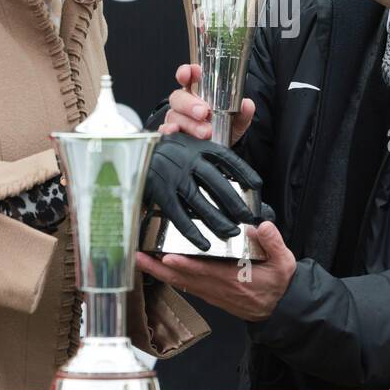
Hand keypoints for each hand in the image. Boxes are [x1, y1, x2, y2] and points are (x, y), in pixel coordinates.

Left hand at [136, 220, 295, 322]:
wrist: (281, 310)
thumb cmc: (280, 285)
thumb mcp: (285, 262)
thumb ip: (274, 242)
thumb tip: (261, 225)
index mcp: (235, 279)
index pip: (205, 271)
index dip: (186, 265)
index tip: (168, 257)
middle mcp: (219, 288)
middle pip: (184, 278)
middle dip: (159, 268)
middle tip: (139, 257)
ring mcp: (213, 293)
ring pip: (181, 283)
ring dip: (160, 273)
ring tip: (142, 260)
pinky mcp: (211, 295)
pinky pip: (187, 286)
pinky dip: (172, 277)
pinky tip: (160, 269)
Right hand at [144, 131, 262, 250]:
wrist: (131, 152)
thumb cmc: (164, 151)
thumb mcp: (188, 145)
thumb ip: (207, 157)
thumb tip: (235, 176)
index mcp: (197, 146)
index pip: (227, 159)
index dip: (245, 173)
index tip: (258, 187)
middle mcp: (186, 159)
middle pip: (217, 183)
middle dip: (235, 202)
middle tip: (249, 218)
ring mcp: (172, 176)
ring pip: (200, 202)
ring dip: (218, 219)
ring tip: (232, 232)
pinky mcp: (159, 192)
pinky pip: (179, 215)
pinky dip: (192, 231)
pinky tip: (204, 243)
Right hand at [158, 64, 255, 146]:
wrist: (221, 148)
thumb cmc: (225, 127)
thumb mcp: (237, 118)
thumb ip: (242, 111)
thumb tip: (246, 105)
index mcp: (197, 92)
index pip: (188, 77)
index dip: (187, 72)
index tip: (193, 71)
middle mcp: (184, 104)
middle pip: (179, 97)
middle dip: (191, 104)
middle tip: (204, 112)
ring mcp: (177, 119)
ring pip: (175, 116)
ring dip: (190, 123)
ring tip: (205, 132)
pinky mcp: (173, 134)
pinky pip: (165, 130)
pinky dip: (168, 130)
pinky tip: (175, 131)